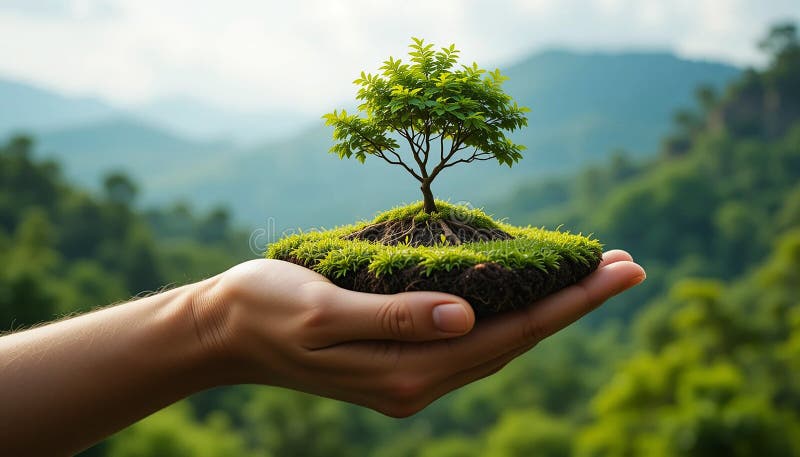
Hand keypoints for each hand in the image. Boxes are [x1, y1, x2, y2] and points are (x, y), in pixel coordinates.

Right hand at [194, 249, 644, 416]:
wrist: (226, 331)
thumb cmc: (266, 309)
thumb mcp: (324, 310)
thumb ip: (397, 317)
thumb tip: (468, 317)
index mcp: (407, 372)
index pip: (509, 336)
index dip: (569, 303)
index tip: (619, 270)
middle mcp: (419, 382)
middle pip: (516, 341)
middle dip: (574, 304)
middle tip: (628, 265)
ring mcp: (412, 376)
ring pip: (500, 343)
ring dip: (550, 309)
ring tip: (593, 274)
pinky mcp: (402, 361)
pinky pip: (473, 340)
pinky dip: (511, 314)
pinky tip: (528, 293)